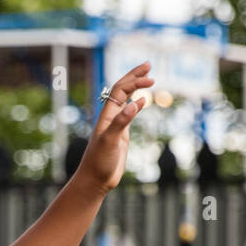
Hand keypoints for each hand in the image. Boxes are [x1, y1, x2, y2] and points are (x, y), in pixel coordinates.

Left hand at [73, 61, 153, 195]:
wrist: (95, 181)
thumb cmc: (99, 162)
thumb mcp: (111, 141)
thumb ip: (122, 122)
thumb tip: (136, 103)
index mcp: (107, 115)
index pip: (120, 90)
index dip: (134, 81)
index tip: (150, 78)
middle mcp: (110, 117)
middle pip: (122, 90)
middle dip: (134, 76)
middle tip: (149, 64)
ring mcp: (116, 125)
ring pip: (125, 100)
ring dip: (135, 87)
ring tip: (148, 78)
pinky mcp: (120, 135)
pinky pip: (128, 113)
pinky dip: (136, 103)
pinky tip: (143, 101)